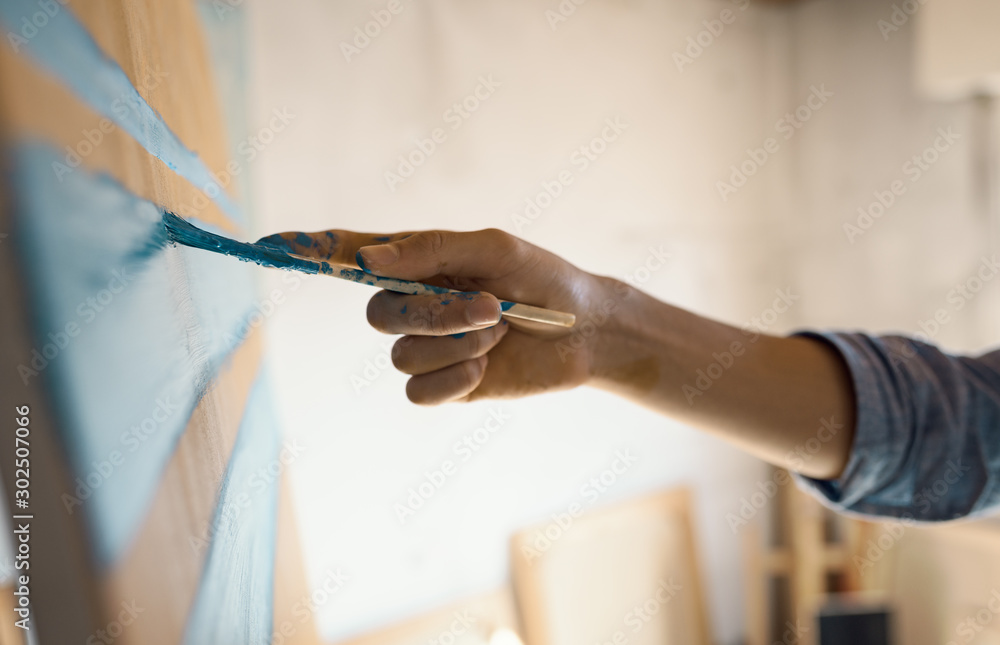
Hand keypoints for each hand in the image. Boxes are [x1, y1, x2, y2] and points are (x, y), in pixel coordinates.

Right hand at [258, 228, 613, 403]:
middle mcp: (414, 304)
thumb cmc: (543, 277)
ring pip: (401, 355)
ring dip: (457, 344)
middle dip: (435, 313)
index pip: (352, 256)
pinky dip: (456, 379)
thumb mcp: (492, 248)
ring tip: (500, 330)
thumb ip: (430, 250)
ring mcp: (427, 347)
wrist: (585, 330)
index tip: (268, 245)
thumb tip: (366, 257)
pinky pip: (417, 392)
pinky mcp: (445, 384)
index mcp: (420, 263)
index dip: (310, 251)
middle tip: (488, 305)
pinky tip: (487, 367)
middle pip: (378, 314)